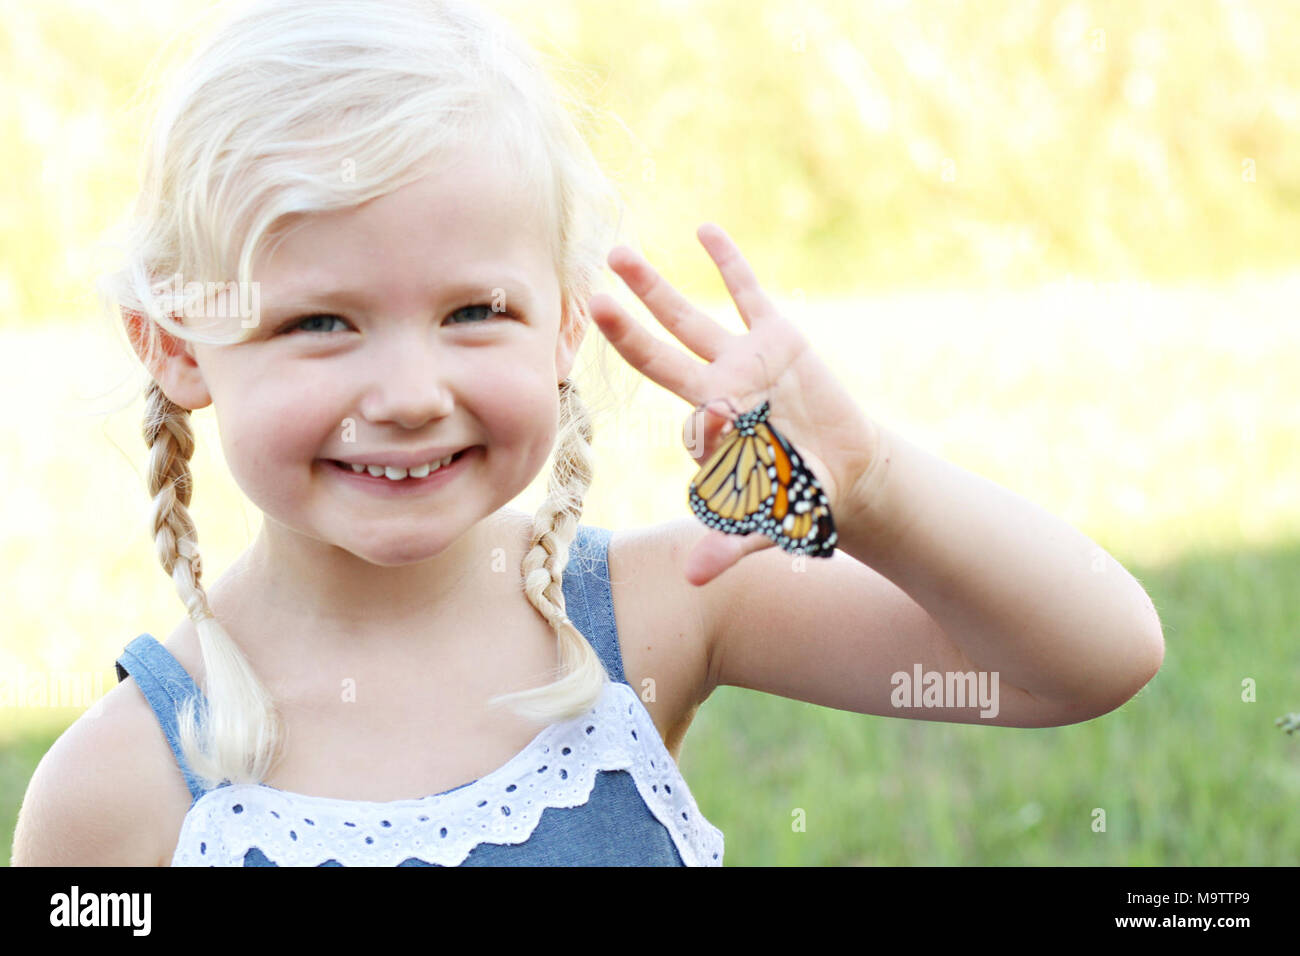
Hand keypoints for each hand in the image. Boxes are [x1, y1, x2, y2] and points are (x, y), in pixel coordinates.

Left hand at [587, 222, 881, 585]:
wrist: (845, 474)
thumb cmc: (801, 501)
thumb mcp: (770, 524)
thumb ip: (731, 544)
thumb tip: (693, 578)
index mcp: (710, 429)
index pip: (692, 420)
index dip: (708, 428)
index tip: (727, 423)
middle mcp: (716, 386)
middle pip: (659, 353)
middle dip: (627, 328)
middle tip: (590, 298)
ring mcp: (743, 359)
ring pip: (690, 316)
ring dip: (655, 287)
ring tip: (619, 254)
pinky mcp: (777, 338)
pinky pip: (748, 293)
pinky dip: (728, 264)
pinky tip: (703, 230)